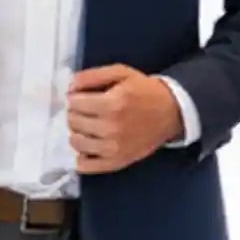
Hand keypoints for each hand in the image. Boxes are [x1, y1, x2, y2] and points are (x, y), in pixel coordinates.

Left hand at [67, 64, 184, 174]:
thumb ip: (92, 76)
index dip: (75, 98)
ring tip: (89, 127)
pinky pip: (86, 166)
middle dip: (76, 114)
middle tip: (87, 111)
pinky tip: (89, 148)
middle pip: (73, 122)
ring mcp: (113, 148)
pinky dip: (82, 158)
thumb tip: (69, 88)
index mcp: (112, 103)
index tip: (82, 98)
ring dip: (78, 133)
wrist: (170, 112)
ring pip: (76, 143)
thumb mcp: (121, 73)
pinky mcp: (116, 162)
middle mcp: (111, 128)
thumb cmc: (143, 91)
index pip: (74, 104)